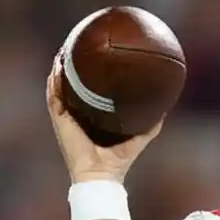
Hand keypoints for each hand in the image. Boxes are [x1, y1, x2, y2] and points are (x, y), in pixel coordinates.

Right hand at [46, 53, 163, 183]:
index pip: (89, 90)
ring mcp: (67, 116)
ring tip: (65, 50)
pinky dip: (55, 81)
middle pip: (72, 84)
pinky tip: (58, 67)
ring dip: (61, 68)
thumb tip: (165, 104)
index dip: (90, 73)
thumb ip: (151, 121)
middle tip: (79, 44)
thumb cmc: (120, 159)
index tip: (95, 54)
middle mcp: (78, 113)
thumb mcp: (140, 134)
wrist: (102, 175)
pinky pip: (54, 96)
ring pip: (59, 86)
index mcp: (93, 115)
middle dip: (73, 65)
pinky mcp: (60, 120)